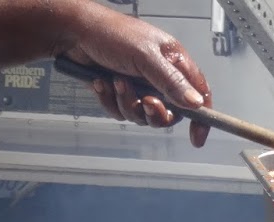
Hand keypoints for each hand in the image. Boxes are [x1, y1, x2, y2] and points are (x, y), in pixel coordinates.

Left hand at [66, 7, 211, 146]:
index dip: (201, 117)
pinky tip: (102, 83)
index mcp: (173, 62)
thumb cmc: (110, 33)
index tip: (196, 137)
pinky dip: (111, 101)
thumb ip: (171, 81)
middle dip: (155, 113)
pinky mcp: (121, 92)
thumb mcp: (145, 56)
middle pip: (170, 112)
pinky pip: (122, 112)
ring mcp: (140, 86)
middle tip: (144, 102)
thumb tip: (195, 102)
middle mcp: (159, 76)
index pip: (198, 94)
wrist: (72, 33)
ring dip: (128, 103)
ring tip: (116, 82)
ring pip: (143, 115)